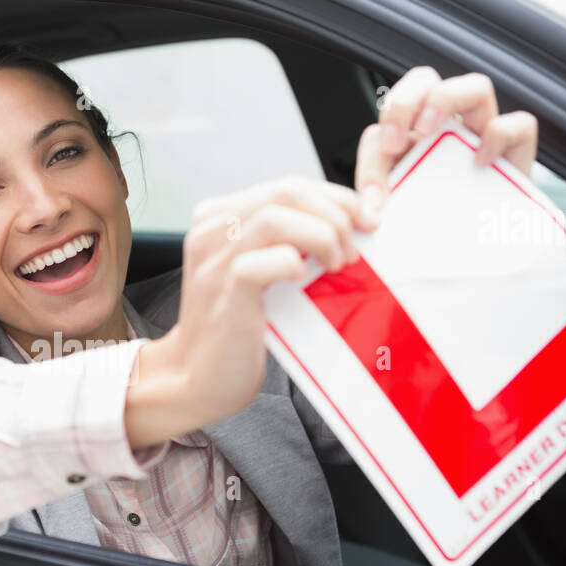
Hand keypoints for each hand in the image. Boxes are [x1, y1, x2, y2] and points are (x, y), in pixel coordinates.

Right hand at [125, 175, 376, 446]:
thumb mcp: (259, 271)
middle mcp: (211, 230)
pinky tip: (304, 282)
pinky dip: (292, 265)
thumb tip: (348, 224)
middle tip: (354, 249)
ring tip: (337, 264)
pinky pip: (262, 262)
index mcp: (221, 217)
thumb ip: (285, 241)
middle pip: (286, 192)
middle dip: (335, 214)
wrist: (199, 378)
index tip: (367, 221)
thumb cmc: (238, 327)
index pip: (289, 187)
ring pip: (275, 219)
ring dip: (321, 237)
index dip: (336, 198)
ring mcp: (213, 260)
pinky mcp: (222, 292)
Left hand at [355, 66, 538, 218]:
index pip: (394, 110)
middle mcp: (448, 125)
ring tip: (429, 130)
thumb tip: (370, 211)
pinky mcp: (516, 151)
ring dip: (446, 99)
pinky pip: (518, 124)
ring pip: (475, 87)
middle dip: (407, 99)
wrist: (471, 253)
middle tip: (396, 138)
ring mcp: (483, 133)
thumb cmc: (432, 222)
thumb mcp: (397, 208)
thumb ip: (378, 200)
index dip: (386, 123)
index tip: (386, 151)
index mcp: (414, 133)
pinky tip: (480, 161)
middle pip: (427, 81)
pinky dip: (499, 135)